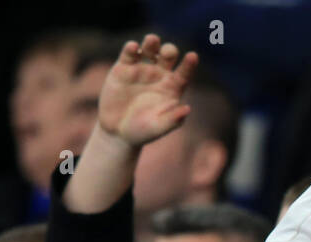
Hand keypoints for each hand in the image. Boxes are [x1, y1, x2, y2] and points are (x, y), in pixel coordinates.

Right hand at [98, 34, 198, 148]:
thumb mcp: (158, 128)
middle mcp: (159, 75)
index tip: (193, 56)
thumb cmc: (142, 132)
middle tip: (167, 53)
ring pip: (150, 49)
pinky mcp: (123, 68)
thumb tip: (187, 109)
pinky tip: (133, 47)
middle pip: (168, 55)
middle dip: (169, 50)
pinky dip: (131, 48)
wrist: (117, 132)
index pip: (184, 73)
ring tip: (152, 41)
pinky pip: (128, 53)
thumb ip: (172, 119)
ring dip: (152, 43)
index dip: (189, 64)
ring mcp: (141, 69)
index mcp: (172, 87)